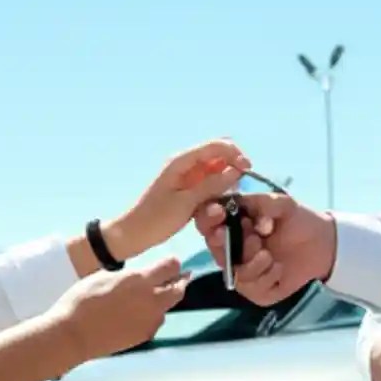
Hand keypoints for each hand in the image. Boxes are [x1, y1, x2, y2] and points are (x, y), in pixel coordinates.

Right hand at [48, 257, 188, 361]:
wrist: (73, 334)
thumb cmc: (82, 300)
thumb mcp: (105, 276)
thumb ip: (130, 276)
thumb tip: (144, 275)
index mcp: (140, 279)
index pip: (171, 266)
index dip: (172, 264)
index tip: (170, 264)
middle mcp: (151, 299)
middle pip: (178, 288)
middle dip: (178, 282)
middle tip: (178, 279)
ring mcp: (150, 320)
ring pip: (167, 307)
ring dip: (163, 301)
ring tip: (150, 298)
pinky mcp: (145, 335)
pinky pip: (155, 322)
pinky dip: (151, 317)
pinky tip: (137, 316)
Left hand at [104, 139, 250, 260]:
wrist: (132, 234)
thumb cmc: (156, 219)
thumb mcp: (187, 202)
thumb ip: (212, 185)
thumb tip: (237, 171)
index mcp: (182, 161)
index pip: (216, 145)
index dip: (235, 154)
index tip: (248, 171)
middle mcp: (185, 164)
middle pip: (218, 154)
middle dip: (232, 166)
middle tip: (240, 186)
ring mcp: (186, 176)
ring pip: (215, 169)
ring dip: (225, 180)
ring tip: (228, 198)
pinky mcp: (187, 189)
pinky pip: (209, 183)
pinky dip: (217, 190)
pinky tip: (217, 204)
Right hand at [192, 192, 335, 305]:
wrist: (324, 244)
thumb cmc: (298, 220)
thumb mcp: (283, 204)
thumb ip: (264, 204)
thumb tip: (252, 222)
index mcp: (232, 225)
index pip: (208, 222)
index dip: (208, 218)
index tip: (219, 212)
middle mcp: (232, 250)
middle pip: (215, 251)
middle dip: (229, 245)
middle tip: (252, 237)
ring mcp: (244, 272)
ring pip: (235, 273)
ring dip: (252, 263)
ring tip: (268, 254)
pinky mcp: (258, 291)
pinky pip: (253, 288)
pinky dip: (267, 276)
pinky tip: (279, 267)